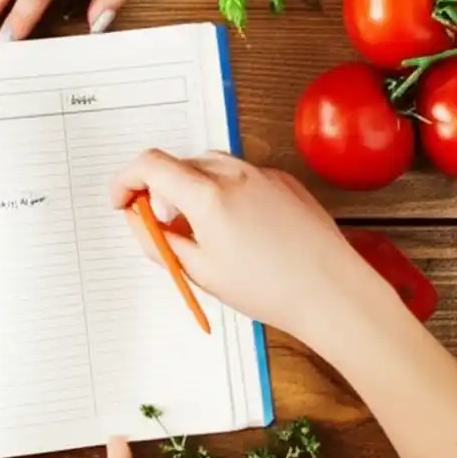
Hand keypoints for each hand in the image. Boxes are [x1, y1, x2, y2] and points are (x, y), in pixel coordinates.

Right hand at [109, 150, 399, 341]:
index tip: (123, 201)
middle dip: (160, 189)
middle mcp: (234, 174)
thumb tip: (140, 223)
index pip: (149, 165)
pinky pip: (241, 174)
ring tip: (201, 230)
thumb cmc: (271, 289)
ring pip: (209, 165)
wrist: (333, 293)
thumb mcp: (200, 271)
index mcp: (208, 196)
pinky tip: (237, 229)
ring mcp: (262, 174)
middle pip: (179, 164)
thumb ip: (160, 242)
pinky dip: (224, 192)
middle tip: (162, 226)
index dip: (126, 180)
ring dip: (192, 188)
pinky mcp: (284, 181)